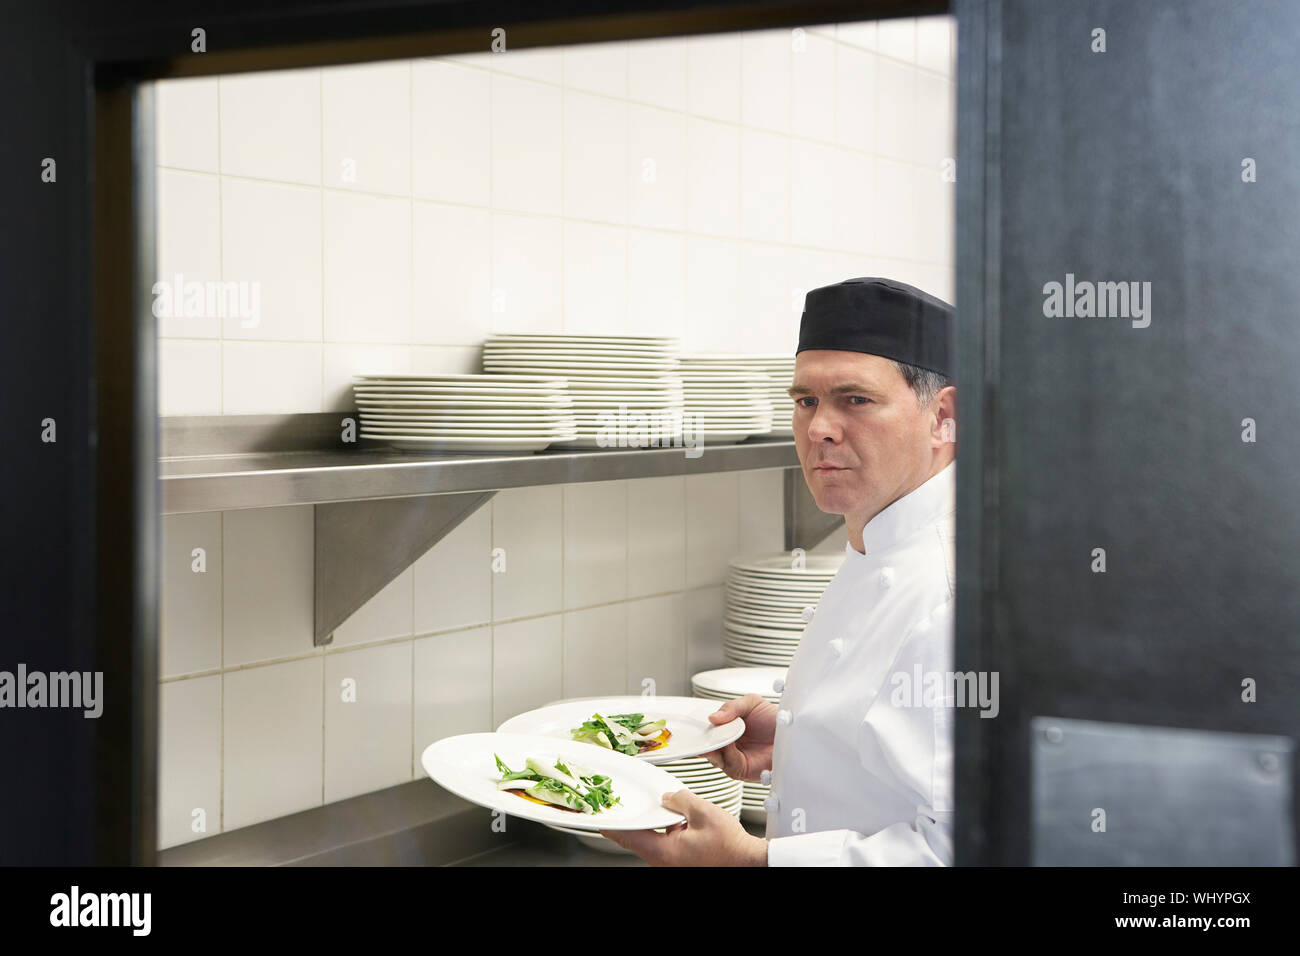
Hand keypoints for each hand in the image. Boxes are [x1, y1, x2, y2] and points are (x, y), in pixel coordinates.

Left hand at [599, 790, 766, 865]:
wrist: (748, 862)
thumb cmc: (730, 847)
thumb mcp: (703, 813)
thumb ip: (681, 801)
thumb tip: (670, 798)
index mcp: (664, 851)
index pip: (629, 836)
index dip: (613, 826)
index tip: (601, 820)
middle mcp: (665, 861)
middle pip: (639, 840)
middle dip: (633, 822)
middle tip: (625, 809)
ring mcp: (674, 863)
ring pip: (654, 842)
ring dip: (652, 826)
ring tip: (657, 810)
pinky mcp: (684, 863)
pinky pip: (667, 845)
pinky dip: (666, 832)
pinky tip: (676, 821)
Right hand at [701, 694, 776, 782]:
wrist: (794, 734)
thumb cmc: (775, 720)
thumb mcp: (752, 704)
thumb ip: (731, 707)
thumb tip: (712, 718)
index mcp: (728, 729)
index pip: (708, 731)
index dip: (701, 729)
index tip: (695, 724)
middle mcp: (729, 746)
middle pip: (708, 746)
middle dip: (703, 739)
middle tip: (702, 731)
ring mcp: (734, 758)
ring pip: (714, 757)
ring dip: (713, 747)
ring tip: (717, 735)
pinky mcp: (742, 769)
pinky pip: (728, 764)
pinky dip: (727, 754)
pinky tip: (730, 743)